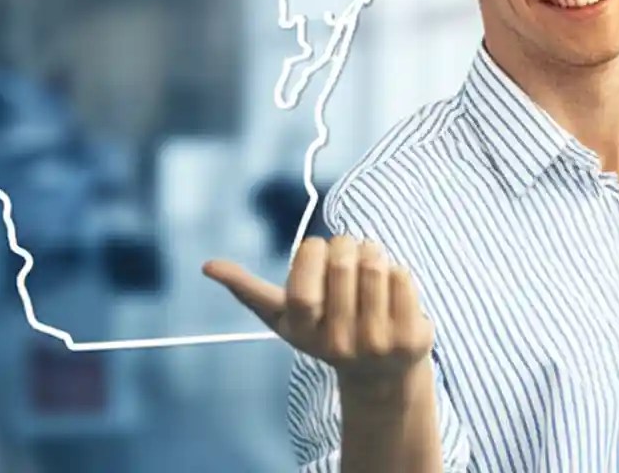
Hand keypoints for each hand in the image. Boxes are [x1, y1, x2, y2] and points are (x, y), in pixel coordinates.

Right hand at [203, 236, 434, 391]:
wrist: (380, 374)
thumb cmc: (325, 330)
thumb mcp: (284, 316)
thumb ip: (248, 289)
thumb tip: (207, 265)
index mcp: (302, 333)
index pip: (302, 285)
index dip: (312, 256)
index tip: (317, 256)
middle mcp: (338, 344)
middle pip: (342, 262)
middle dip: (346, 244)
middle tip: (349, 251)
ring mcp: (376, 344)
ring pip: (374, 265)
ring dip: (372, 251)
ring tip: (369, 262)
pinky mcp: (411, 339)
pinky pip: (402, 277)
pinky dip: (396, 270)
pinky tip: (391, 286)